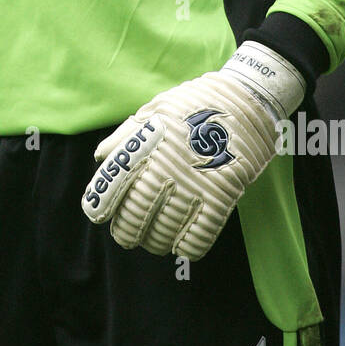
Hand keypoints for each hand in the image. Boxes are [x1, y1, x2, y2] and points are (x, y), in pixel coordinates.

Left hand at [81, 43, 304, 259]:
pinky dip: (188, 247)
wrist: (246, 98)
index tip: (99, 215)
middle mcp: (164, 170)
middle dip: (126, 232)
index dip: (98, 207)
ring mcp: (193, 185)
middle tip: (129, 236)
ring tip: (156, 241)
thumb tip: (100, 156)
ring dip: (156, 242)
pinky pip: (199, 235)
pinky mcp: (221, 196)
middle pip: (134, 217)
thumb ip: (126, 135)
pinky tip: (184, 245)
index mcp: (144, 148)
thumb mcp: (155, 110)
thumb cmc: (196, 103)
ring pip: (164, 231)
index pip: (110, 188)